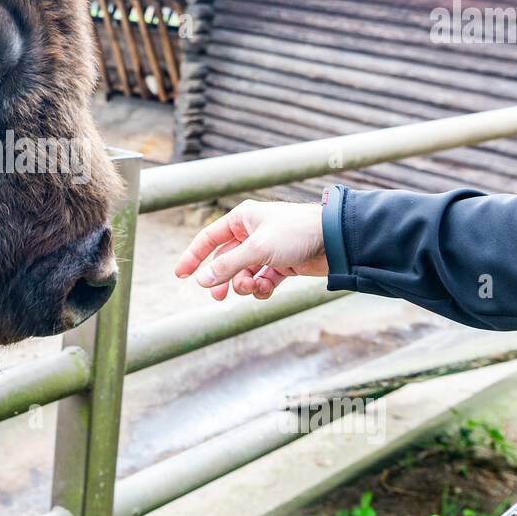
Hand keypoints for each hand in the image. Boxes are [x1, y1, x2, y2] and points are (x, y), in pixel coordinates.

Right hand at [174, 199, 327, 300]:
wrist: (335, 241)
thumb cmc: (296, 233)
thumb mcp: (256, 249)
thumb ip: (227, 267)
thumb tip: (202, 281)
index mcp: (242, 219)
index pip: (209, 238)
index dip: (193, 257)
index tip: (181, 275)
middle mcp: (252, 232)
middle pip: (226, 260)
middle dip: (223, 279)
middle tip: (218, 297)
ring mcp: (267, 249)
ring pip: (244, 272)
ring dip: (244, 284)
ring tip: (252, 288)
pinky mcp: (282, 264)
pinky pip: (262, 279)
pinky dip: (262, 287)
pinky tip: (266, 289)